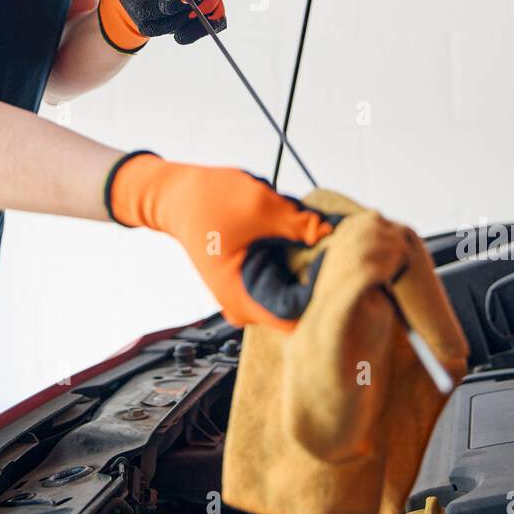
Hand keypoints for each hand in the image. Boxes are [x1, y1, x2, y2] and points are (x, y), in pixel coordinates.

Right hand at [103, 150, 336, 330]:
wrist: (176, 194)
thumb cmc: (205, 201)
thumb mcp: (258, 205)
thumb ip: (299, 223)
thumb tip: (334, 233)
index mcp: (242, 298)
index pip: (298, 319)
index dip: (322, 294)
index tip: (337, 268)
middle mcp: (246, 305)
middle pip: (300, 308)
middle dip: (320, 280)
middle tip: (337, 250)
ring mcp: (250, 295)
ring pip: (296, 292)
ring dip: (311, 269)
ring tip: (320, 242)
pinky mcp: (254, 281)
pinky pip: (287, 279)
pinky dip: (300, 262)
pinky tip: (306, 241)